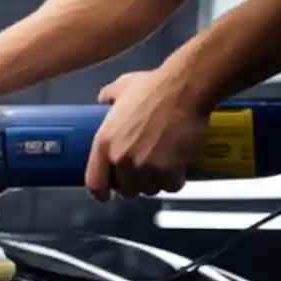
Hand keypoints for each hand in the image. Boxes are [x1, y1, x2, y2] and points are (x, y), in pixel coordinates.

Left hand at [85, 70, 210, 200]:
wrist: (185, 88)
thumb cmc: (155, 86)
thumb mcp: (122, 87)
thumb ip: (108, 97)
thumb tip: (104, 100)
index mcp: (103, 143)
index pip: (94, 182)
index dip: (102, 191)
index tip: (107, 194)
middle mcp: (120, 158)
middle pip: (126, 189)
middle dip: (136, 182)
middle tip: (146, 171)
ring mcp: (144, 166)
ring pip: (149, 189)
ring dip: (156, 182)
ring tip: (163, 166)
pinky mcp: (168, 170)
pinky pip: (171, 186)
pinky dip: (176, 180)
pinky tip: (179, 167)